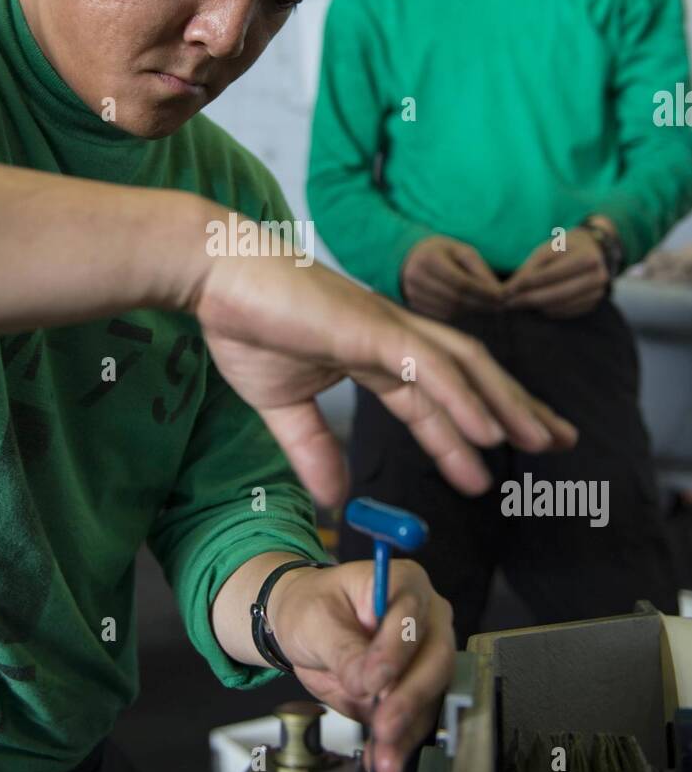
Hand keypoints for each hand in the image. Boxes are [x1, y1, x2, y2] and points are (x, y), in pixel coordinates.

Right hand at [192, 248, 576, 507]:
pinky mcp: (370, 327)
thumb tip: (336, 498)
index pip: (434, 395)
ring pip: (463, 368)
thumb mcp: (282, 405)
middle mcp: (391, 336)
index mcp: (371, 351)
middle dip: (516, 408)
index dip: (466, 429)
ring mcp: (385, 328)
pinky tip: (490, 429)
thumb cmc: (243, 322)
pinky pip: (428, 367)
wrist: (212, 273)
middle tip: (559, 441)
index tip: (495, 463)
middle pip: (470, 375)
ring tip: (543, 441)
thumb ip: (313, 448)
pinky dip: (464, 398)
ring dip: (506, 406)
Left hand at [270, 560, 455, 771]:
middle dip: (409, 698)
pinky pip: (415, 718)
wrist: (306, 626)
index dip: (394, 651)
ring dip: (407, 730)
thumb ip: (343, 649)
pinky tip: (382, 759)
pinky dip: (400, 742)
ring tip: (384, 759)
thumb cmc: (311, 607)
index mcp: (402, 583)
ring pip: (429, 696)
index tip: (372, 681)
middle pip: (434, 659)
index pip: (410, 617)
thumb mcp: (315, 621)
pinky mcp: (416, 688)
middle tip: (384, 726)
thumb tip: (365, 682)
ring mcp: (425, 654)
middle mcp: (425, 617)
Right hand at [401, 236, 503, 320]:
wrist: (408, 256)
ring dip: (473, 311)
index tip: (502, 295)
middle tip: (500, 305)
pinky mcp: (413, 304)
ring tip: (488, 306)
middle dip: (481, 304)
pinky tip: (471, 307)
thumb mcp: (461, 250)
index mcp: (429, 259)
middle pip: (456, 299)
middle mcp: (416, 278)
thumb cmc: (441, 251)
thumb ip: (480, 269)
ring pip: (450, 310)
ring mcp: (412, 293)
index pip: (461, 282)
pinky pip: (442, 315)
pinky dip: (461, 314)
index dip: (483, 291)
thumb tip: (498, 292)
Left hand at [504, 229, 609, 316]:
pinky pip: (564, 312)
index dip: (525, 284)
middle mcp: (596, 276)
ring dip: (535, 307)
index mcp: (585, 257)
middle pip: (555, 294)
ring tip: (518, 303)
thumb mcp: (547, 250)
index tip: (505, 291)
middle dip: (527, 300)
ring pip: (558, 306)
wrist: (595, 251)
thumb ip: (528, 269)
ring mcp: (596, 293)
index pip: (549, 274)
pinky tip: (535, 306)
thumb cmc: (565, 248)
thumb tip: (508, 291)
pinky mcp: (592, 304)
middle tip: (508, 303)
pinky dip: (547, 311)